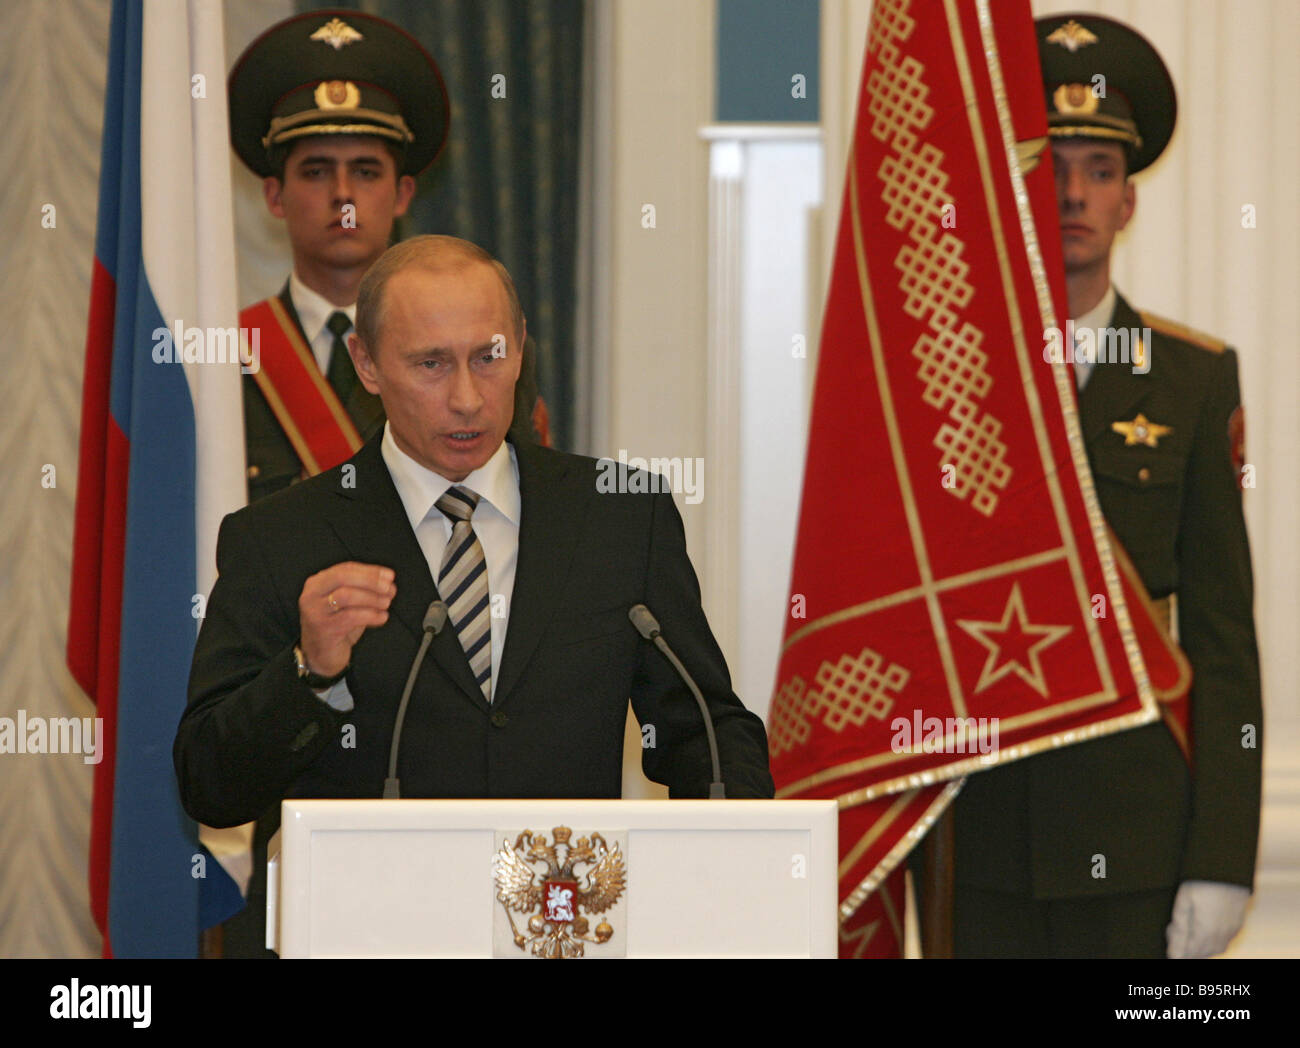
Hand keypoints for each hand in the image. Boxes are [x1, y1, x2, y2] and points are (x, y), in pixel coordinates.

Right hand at [298, 563, 395, 677]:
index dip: (370, 571)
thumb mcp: (347, 603)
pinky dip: (370, 615)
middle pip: (343, 577)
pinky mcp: (323, 628)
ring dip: (372, 598)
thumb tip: (387, 583)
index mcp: (318, 583)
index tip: (388, 575)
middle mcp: (312, 595)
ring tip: (386, 604)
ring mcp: (315, 611)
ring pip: (347, 595)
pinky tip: (381, 617)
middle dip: (370, 581)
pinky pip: (350, 617)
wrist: (321, 655)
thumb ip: (362, 590)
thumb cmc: (336, 627)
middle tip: (389, 588)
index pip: (345, 568)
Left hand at [1165, 880, 1249, 957]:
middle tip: (1174, 934)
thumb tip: (1174, 949)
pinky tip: (1204, 933)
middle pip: (1200, 954)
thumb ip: (1179, 926)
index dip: (1176, 950)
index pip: (1188, 954)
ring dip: (1200, 948)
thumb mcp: (1184, 900)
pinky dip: (1211, 943)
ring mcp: (1230, 932)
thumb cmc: (1204, 883)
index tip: (1169, 940)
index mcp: (1205, 932)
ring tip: (1188, 935)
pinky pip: (1223, 942)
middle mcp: (1220, 937)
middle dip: (1186, 949)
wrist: (1230, 872)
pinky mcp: (1237, 926)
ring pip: (1214, 950)